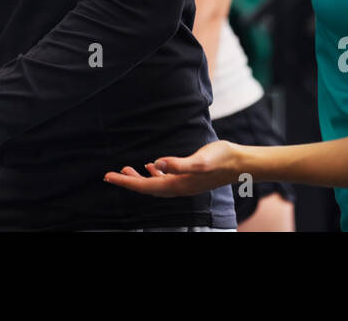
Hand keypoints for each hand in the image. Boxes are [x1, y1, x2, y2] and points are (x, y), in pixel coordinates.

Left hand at [103, 140, 240, 196]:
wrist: (239, 164)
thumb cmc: (221, 159)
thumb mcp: (200, 160)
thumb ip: (179, 164)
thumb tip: (158, 163)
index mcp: (177, 185)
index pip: (145, 186)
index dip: (126, 182)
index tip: (108, 176)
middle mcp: (178, 188)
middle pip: (146, 188)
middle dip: (128, 182)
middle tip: (110, 175)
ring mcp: (183, 184)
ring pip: (155, 184)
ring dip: (139, 178)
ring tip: (126, 169)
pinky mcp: (188, 177)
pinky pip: (166, 179)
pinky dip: (155, 174)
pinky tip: (152, 166)